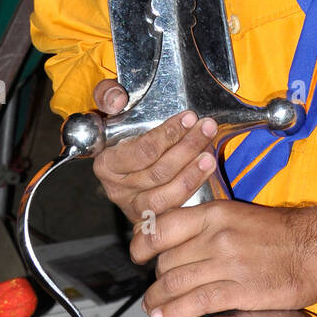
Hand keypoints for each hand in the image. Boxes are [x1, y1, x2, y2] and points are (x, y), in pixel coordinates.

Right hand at [91, 79, 218, 225]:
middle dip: (186, 148)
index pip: (140, 152)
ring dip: (192, 173)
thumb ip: (107, 96)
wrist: (133, 156)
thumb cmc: (124, 130)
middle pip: (157, 173)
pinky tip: (207, 172)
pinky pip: (174, 211)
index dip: (167, 135)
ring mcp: (135, 208)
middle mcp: (117, 190)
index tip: (189, 117)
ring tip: (210, 154)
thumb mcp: (111, 108)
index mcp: (106, 164)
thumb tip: (118, 98)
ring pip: (166, 196)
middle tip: (207, 128)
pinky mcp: (152, 219)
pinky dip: (193, 190)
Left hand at [134, 199, 316, 316]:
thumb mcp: (239, 214)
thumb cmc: (282, 233)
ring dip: (159, 301)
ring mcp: (226, 263)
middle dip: (157, 279)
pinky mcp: (238, 290)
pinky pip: (196, 302)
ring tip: (154, 310)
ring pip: (176, 283)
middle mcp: (216, 236)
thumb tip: (182, 245)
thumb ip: (209, 227)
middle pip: (166, 260)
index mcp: (215, 213)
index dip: (142, 244)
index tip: (138, 255)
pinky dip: (176, 313)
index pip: (162, 226)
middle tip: (158, 289)